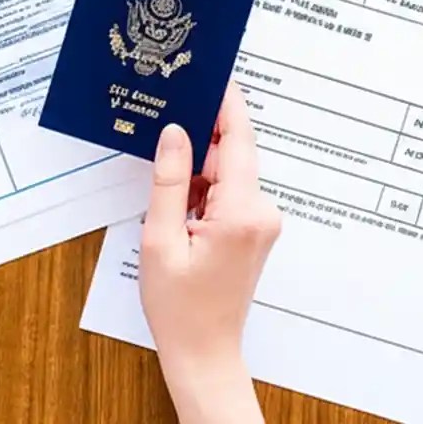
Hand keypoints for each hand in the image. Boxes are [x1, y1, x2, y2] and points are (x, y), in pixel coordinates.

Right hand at [139, 83, 281, 423]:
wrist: (203, 352)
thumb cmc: (179, 307)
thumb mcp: (160, 238)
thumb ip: (169, 180)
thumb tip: (174, 132)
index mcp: (241, 212)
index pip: (238, 139)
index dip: (225, 102)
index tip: (214, 71)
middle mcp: (262, 212)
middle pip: (233, 153)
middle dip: (199, 137)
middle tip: (165, 117)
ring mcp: (262, 222)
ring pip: (228, 173)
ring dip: (197, 171)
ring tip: (163, 186)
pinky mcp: (255, 230)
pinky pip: (228, 192)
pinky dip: (203, 190)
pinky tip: (177, 207)